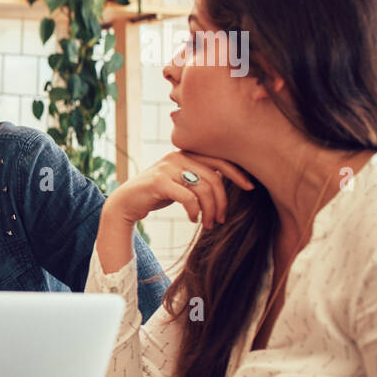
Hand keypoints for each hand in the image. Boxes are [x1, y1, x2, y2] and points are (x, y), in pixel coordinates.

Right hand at [104, 151, 254, 228]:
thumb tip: (230, 181)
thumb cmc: (157, 194)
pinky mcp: (158, 181)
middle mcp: (178, 156)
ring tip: (208, 224)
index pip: (220, 159)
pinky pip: (188, 197)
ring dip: (210, 211)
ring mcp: (167, 167)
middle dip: (222, 202)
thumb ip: (199, 176)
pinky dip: (195, 211)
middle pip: (214, 178)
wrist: (126, 202)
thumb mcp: (181, 182)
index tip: (251, 188)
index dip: (238, 173)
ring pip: (203, 189)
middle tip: (220, 220)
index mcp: (187, 153)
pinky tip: (193, 219)